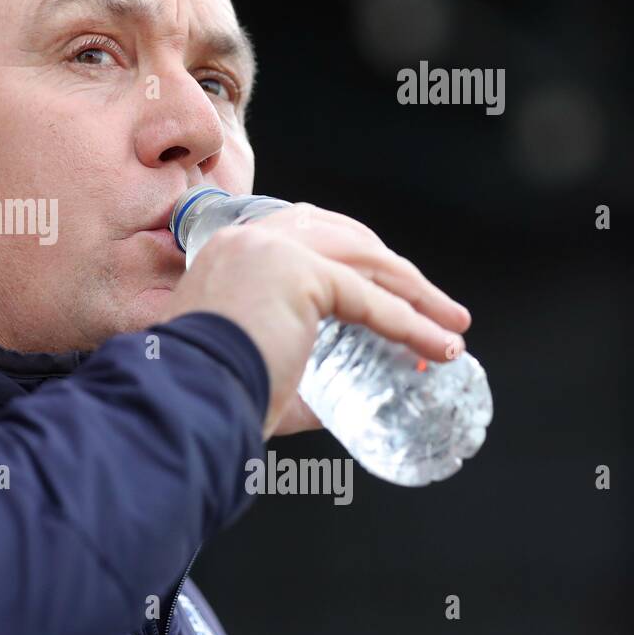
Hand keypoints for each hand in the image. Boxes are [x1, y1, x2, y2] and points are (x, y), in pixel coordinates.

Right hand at [162, 203, 470, 439]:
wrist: (183, 397)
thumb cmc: (206, 394)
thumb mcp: (252, 363)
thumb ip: (294, 369)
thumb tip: (339, 399)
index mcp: (229, 255)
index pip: (306, 235)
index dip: (356, 261)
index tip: (389, 289)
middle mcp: (249, 241)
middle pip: (343, 236)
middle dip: (395, 269)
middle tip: (432, 305)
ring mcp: (274, 251)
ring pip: (365, 259)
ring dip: (416, 291)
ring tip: (450, 322)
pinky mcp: (301, 275)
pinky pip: (371, 301)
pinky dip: (412, 324)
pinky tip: (438, 346)